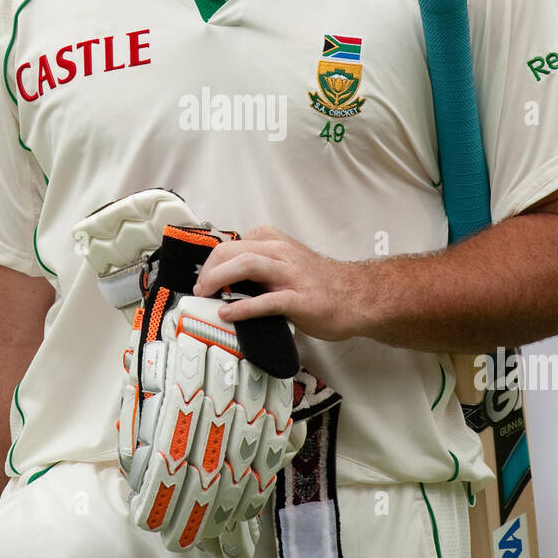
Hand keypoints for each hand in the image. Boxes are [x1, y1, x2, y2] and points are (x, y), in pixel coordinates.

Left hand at [193, 225, 365, 341]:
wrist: (357, 297)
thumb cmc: (320, 284)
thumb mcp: (286, 263)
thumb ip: (260, 266)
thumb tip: (226, 281)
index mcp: (275, 242)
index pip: (232, 244)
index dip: (212, 262)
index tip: (203, 278)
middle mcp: (281, 253)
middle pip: (234, 250)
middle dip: (210, 270)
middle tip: (200, 289)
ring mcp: (291, 275)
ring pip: (247, 265)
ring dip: (219, 279)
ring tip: (206, 294)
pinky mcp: (299, 299)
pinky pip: (267, 300)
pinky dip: (243, 307)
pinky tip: (229, 314)